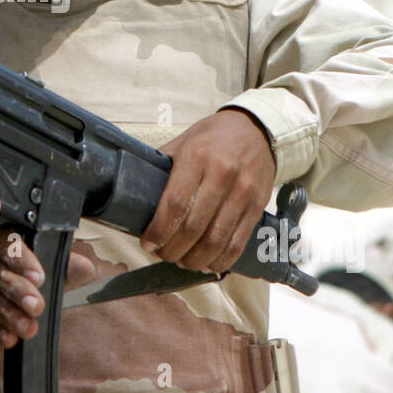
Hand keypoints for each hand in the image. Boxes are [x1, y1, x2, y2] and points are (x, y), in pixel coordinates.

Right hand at [0, 225, 95, 348]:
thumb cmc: (32, 260)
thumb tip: (84, 268)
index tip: (39, 277)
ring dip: (8, 314)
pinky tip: (9, 338)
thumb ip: (66, 261)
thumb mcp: (51, 257)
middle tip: (36, 306)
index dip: (21, 260)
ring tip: (28, 328)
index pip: (5, 241)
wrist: (18, 274)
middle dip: (18, 291)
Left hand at [140, 109, 276, 272]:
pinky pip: (238, 242)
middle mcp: (222, 175)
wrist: (257, 129)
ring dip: (195, 260)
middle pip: (193, 227)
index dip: (159, 230)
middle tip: (163, 254)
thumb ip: (162, 166)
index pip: (175, 203)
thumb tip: (135, 194)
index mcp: (197, 157)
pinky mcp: (257, 206)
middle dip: (173, 249)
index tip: (148, 243)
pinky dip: (221, 259)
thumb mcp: (183, 142)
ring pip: (216, 240)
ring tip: (183, 262)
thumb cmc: (213, 137)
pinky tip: (208, 263)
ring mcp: (242, 192)